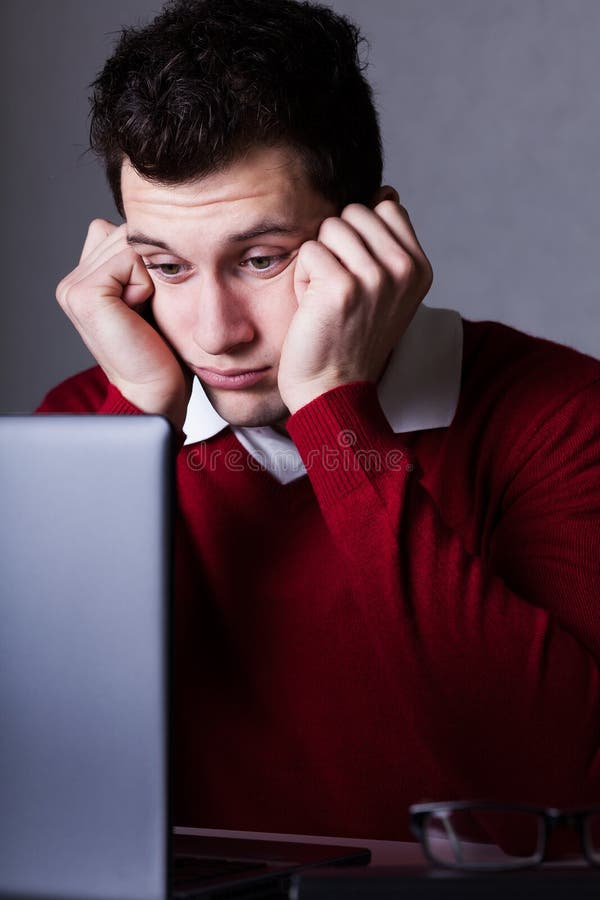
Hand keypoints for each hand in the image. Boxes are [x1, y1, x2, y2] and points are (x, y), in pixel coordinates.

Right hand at [56, 219, 191, 427]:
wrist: (154, 392)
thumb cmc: (160, 352)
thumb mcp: (149, 297)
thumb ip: (135, 262)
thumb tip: (141, 227)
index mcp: (82, 281)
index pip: (120, 235)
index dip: (147, 264)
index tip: (147, 306)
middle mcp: (71, 283)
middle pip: (124, 235)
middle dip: (148, 269)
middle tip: (145, 313)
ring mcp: (73, 288)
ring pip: (128, 244)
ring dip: (148, 277)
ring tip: (141, 314)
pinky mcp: (84, 294)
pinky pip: (128, 258)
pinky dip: (144, 284)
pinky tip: (137, 314)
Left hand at [277, 197, 432, 414]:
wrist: (332, 390)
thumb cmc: (348, 337)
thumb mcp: (383, 288)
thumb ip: (386, 242)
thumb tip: (385, 192)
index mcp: (419, 267)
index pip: (385, 206)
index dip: (359, 235)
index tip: (358, 276)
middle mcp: (405, 269)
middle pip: (354, 211)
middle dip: (337, 246)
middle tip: (339, 291)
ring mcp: (376, 277)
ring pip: (330, 227)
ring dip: (318, 261)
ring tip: (326, 298)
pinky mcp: (342, 287)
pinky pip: (309, 250)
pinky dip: (302, 278)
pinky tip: (314, 308)